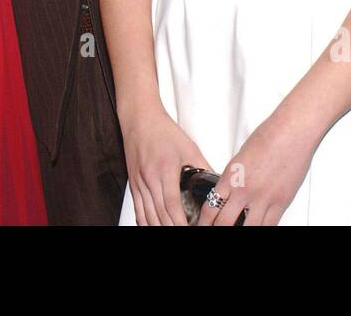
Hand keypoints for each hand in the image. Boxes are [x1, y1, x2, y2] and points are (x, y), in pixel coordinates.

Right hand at [120, 104, 210, 224]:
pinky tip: (152, 227)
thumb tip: (216, 183)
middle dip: (172, 229)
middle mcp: (149, 178)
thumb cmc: (163, 130)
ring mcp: (139, 182)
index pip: (172, 205)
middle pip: (160, 215)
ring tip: (170, 232)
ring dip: (159, 228)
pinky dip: (144, 222)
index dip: (181, 223)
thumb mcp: (189, 148)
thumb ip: (203, 168)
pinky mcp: (133, 183)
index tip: (191, 229)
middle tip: (184, 233)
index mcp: (165, 170)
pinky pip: (137, 209)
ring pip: (147, 215)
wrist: (139, 118)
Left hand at [197, 112, 315, 225]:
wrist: (292, 132)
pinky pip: (269, 225)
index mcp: (230, 176)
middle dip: (217, 229)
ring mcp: (263, 198)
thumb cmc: (269, 136)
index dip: (204, 222)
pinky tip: (256, 227)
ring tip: (236, 229)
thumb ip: (235, 177)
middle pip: (224, 223)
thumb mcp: (241, 157)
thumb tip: (231, 191)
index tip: (202, 225)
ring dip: (240, 231)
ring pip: (247, 229)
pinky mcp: (281, 202)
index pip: (210, 208)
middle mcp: (244, 190)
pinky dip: (262, 228)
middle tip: (213, 230)